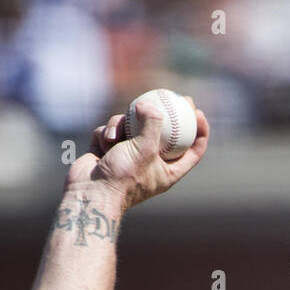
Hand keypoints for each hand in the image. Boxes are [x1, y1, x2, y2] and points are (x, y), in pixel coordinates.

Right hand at [64, 95, 208, 211]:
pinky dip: (107, 134)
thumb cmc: (122, 178)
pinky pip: (112, 130)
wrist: (89, 193)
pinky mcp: (108, 149)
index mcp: (168, 171)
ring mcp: (129, 155)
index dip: (199, 131)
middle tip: (170, 96)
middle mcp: (150, 163)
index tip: (197, 112)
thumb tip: (148, 104)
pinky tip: (102, 146)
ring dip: (122, 126)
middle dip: (164, 113)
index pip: (193, 151)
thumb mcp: (144, 149)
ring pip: (131, 125)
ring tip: (116, 139)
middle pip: (164, 132)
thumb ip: (151, 123)